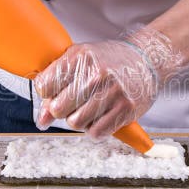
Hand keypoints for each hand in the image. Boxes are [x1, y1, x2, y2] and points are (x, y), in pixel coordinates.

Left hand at [34, 27, 185, 137]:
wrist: (146, 60)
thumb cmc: (109, 61)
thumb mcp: (80, 61)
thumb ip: (56, 86)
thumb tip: (41, 121)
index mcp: (80, 56)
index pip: (44, 86)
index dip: (48, 93)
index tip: (59, 91)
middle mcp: (96, 73)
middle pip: (57, 108)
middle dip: (62, 109)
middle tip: (75, 102)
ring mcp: (112, 91)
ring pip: (75, 123)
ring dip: (79, 120)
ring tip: (90, 108)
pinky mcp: (125, 108)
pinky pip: (96, 132)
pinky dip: (94, 129)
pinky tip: (101, 116)